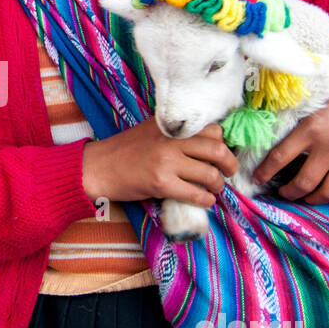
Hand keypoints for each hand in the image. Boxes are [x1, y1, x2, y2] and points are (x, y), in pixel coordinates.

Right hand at [82, 120, 238, 207]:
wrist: (99, 167)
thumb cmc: (125, 150)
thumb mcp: (152, 131)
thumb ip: (176, 134)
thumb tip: (208, 143)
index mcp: (171, 126)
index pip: (212, 130)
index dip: (222, 143)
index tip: (222, 153)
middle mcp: (171, 141)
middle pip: (217, 150)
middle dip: (230, 164)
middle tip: (229, 172)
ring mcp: (167, 162)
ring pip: (209, 174)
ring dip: (218, 185)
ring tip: (215, 188)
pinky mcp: (161, 183)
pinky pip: (195, 193)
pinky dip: (205, 200)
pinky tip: (204, 201)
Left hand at [252, 82, 328, 203]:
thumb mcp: (311, 110)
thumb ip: (295, 131)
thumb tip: (270, 151)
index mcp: (311, 129)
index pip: (280, 157)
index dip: (265, 172)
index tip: (257, 180)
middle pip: (304, 183)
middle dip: (289, 193)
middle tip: (284, 193)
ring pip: (328, 193)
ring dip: (313, 199)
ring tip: (306, 196)